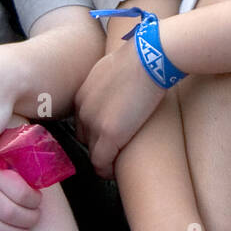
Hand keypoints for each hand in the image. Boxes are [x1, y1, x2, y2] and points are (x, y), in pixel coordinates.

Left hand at [75, 38, 167, 177]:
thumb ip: (108, 81)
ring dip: (103, 159)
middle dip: (98, 145)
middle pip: (85, 138)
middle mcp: (83, 111)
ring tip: (116, 162)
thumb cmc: (140, 58)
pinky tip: (115, 171)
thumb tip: (121, 82)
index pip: (82, 122)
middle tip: (114, 150)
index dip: (95, 131)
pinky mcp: (110, 135)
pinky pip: (101, 163)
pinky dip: (107, 170)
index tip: (108, 137)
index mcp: (83, 95)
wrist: (148, 59)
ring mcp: (95, 124)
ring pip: (93, 152)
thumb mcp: (113, 68)